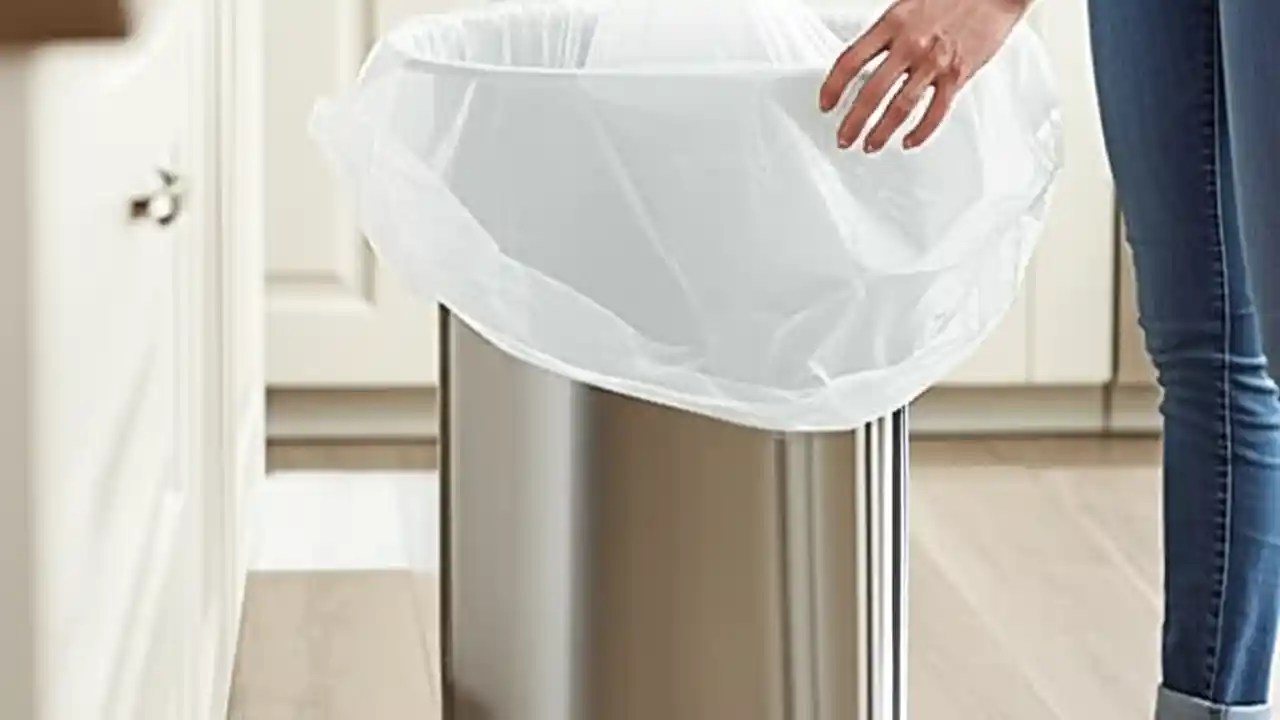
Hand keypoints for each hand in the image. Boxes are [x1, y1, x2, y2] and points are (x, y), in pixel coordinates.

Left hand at [819, 0, 1030, 152]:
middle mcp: (910, 44)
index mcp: (892, 23)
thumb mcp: (908, 5)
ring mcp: (934, 62)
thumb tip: (865, 61)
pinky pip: (935, 112)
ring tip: (870, 145)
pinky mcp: (959, 74)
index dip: (833, 87)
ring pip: (900, 107)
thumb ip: (887, 33)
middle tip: (843, 138)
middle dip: (853, 121)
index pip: (850, 61)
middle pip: (871, 91)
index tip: (825, 105)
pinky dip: (920, 132)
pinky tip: (908, 141)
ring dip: (881, 132)